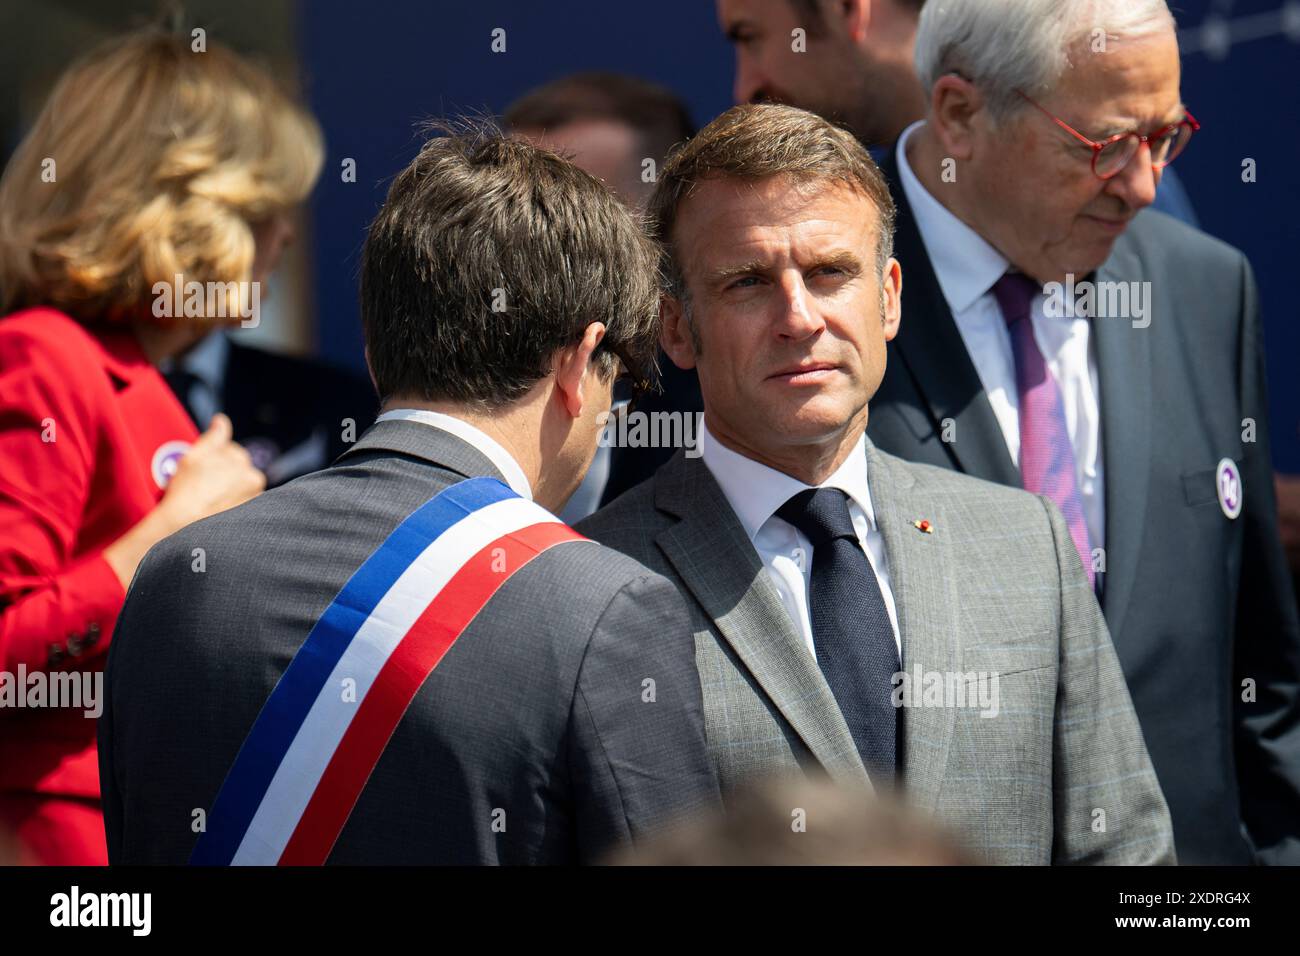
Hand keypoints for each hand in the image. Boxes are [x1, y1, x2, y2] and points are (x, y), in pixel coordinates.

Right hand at [158, 413, 265, 527]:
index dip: (212, 458)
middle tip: (202, 484)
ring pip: (240, 485)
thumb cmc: (187, 491)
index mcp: (241, 460)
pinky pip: (243, 502)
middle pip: (237, 468)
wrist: (185, 528)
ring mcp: (254, 498)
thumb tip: (221, 420)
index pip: (229, 450)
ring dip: (228, 487)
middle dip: (222, 472)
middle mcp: (254, 477)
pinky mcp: (252, 515)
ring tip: (208, 497)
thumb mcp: (194, 457)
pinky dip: (233, 502)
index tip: (200, 468)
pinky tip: (217, 507)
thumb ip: (213, 436)